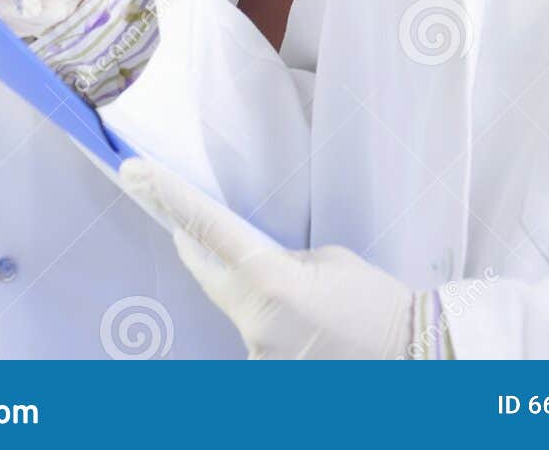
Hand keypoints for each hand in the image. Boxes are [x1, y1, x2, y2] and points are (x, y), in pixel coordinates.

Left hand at [119, 159, 414, 359]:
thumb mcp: (325, 259)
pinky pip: (252, 332)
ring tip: (293, 288)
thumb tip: (252, 257)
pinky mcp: (265, 376)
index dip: (170, 197)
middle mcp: (254, 321)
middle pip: (206, 270)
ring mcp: (257, 356)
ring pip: (230, 305)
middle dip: (194, 242)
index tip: (138, 172)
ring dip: (241, 286)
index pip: (207, 228)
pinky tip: (298, 317)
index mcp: (269, 280)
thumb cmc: (375, 300)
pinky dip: (264, 316)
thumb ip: (278, 256)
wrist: (410, 357)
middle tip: (179, 215)